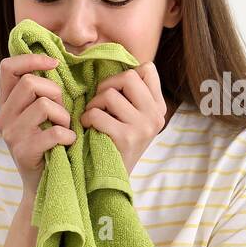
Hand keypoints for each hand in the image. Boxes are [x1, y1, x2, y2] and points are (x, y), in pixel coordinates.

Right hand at [0, 52, 71, 199]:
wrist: (44, 184)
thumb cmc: (49, 144)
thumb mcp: (40, 115)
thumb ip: (40, 91)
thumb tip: (55, 62)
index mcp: (6, 104)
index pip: (8, 67)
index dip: (32, 59)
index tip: (54, 65)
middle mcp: (3, 117)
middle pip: (30, 83)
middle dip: (55, 92)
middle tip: (61, 111)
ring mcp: (10, 135)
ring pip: (43, 105)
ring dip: (63, 116)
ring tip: (65, 129)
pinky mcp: (23, 152)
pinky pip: (53, 132)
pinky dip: (68, 136)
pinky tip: (68, 143)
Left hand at [80, 62, 166, 176]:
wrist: (115, 181)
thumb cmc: (117, 144)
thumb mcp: (134, 120)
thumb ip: (131, 97)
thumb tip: (111, 65)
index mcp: (159, 107)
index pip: (147, 69)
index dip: (125, 74)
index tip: (115, 91)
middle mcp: (155, 115)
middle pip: (128, 76)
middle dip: (106, 86)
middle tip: (99, 103)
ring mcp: (142, 126)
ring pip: (109, 95)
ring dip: (93, 104)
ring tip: (92, 118)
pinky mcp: (125, 137)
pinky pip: (97, 114)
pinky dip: (86, 118)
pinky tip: (87, 127)